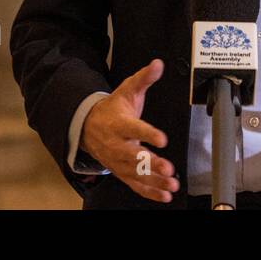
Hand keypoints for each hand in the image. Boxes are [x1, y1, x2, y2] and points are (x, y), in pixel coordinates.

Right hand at [79, 58, 179, 202]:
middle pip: (134, 156)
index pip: (134, 128)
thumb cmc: (113, 110)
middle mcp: (118, 145)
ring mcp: (119, 161)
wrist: (89, 127)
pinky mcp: (122, 172)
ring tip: (171, 184)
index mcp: (119, 124)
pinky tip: (165, 195)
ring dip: (154, 180)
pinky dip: (149, 192)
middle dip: (151, 164)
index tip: (162, 138)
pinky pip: (135, 184)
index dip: (148, 134)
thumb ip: (144, 78)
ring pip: (136, 173)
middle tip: (168, 168)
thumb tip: (158, 64)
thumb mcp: (127, 90)